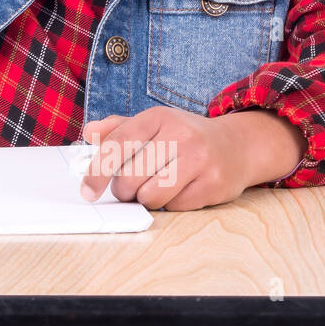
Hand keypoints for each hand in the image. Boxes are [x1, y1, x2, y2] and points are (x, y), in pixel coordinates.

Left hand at [78, 106, 304, 210]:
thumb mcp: (152, 124)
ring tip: (156, 187)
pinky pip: (175, 207)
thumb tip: (89, 132)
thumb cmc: (184, 137)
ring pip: (150, 197)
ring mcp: (200, 160)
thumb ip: (118, 129)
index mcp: (158, 117)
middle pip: (130, 177)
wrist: (237, 146)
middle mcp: (180, 135)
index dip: (97, 171)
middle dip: (123, 190)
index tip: (87, 191)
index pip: (118, 145)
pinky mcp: (214, 184)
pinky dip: (171, 205)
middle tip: (130, 188)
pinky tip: (180, 190)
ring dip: (146, 199)